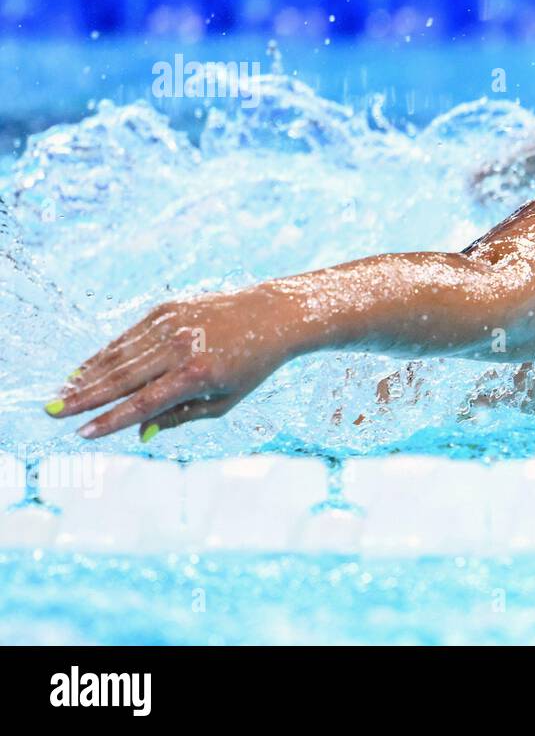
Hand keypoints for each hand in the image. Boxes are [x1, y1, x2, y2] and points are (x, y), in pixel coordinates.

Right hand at [48, 287, 295, 440]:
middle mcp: (180, 346)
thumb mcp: (224, 401)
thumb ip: (179, 417)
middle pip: (122, 377)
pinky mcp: (166, 309)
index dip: (111, 420)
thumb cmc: (250, 365)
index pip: (144, 402)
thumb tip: (139, 434)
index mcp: (197, 374)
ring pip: (119, 355)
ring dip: (87, 375)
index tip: (82, 433)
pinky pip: (128, 336)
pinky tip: (85, 369)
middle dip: (84, 397)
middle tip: (53, 412)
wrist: (271, 316)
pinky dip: (105, 353)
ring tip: (62, 394)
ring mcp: (171, 324)